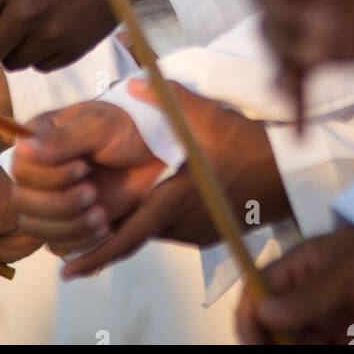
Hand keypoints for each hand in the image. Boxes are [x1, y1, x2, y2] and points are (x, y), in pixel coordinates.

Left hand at [14, 79, 288, 274]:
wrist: (286, 173)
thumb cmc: (245, 146)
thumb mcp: (204, 116)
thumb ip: (166, 99)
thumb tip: (134, 84)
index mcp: (172, 201)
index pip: (126, 237)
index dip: (94, 255)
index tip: (67, 269)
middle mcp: (181, 224)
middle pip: (133, 233)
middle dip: (102, 236)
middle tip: (70, 239)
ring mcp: (195, 231)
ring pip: (151, 229)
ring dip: (130, 222)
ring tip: (103, 211)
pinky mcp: (206, 231)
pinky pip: (170, 227)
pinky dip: (153, 218)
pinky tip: (147, 200)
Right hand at [234, 225, 353, 344]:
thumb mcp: (346, 274)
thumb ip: (307, 297)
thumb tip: (263, 313)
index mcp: (297, 270)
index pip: (258, 291)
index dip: (249, 316)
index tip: (252, 341)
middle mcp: (306, 296)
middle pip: (274, 325)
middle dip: (274, 342)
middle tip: (295, 349)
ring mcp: (327, 319)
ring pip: (300, 343)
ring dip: (301, 349)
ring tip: (329, 344)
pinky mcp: (350, 339)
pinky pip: (327, 351)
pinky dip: (323, 353)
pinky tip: (350, 345)